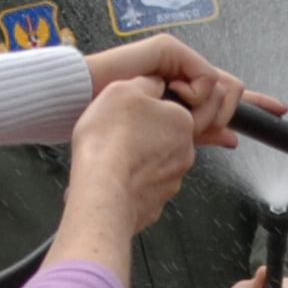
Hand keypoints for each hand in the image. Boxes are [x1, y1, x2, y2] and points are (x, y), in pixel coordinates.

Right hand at [65, 68, 202, 232]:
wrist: (103, 193)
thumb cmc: (111, 141)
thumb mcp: (123, 90)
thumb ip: (145, 83)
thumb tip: (154, 83)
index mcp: (182, 121)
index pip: (169, 106)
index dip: (144, 109)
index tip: (126, 113)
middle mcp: (184, 152)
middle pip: (162, 136)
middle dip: (143, 136)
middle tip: (117, 135)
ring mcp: (171, 181)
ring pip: (154, 164)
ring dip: (136, 160)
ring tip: (111, 158)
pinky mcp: (156, 203)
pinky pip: (144, 188)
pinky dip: (130, 183)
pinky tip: (112, 178)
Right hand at [84, 35, 244, 144]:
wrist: (79, 108)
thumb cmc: (111, 126)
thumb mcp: (164, 132)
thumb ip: (200, 132)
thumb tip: (231, 137)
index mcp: (185, 92)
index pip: (225, 96)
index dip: (255, 102)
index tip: (279, 109)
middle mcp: (186, 72)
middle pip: (230, 89)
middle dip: (226, 112)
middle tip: (204, 124)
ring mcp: (179, 59)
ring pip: (221, 84)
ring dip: (207, 106)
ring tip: (180, 111)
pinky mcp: (170, 48)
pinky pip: (203, 75)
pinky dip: (195, 91)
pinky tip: (173, 93)